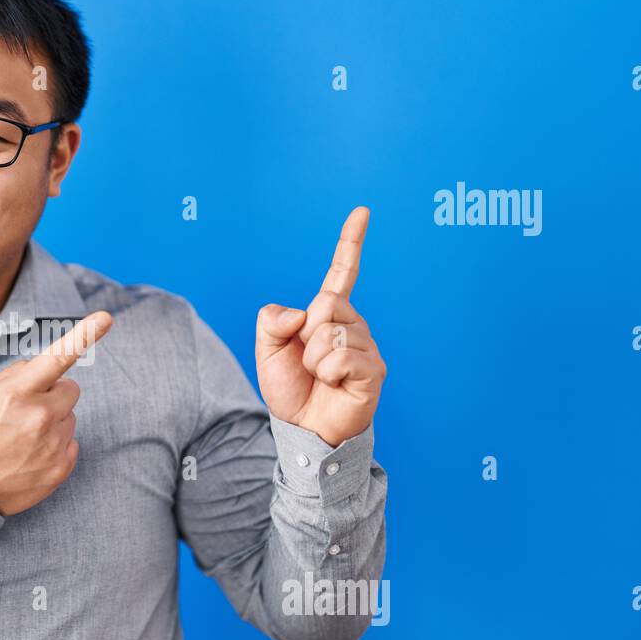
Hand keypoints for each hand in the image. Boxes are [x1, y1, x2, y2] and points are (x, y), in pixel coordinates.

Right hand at [0, 311, 112, 515]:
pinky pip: (72, 443)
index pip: (57, 357)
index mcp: (17, 392)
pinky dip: (55, 446)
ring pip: (70, 417)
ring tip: (23, 438)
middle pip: (71, 389)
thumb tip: (46, 368)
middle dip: (54, 395)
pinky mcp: (61, 468)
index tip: (106, 318)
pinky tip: (30, 455)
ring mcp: (53, 444)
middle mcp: (40, 416)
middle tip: (27, 411)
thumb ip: (17, 374)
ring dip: (53, 422)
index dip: (84, 335)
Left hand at [255, 206, 386, 447]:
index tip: (362, 211)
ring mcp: (366, 346)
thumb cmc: (289, 388)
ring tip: (320, 376)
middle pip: (328, 303)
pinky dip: (327, 373)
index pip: (342, 272)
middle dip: (307, 334)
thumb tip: (303, 312)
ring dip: (314, 359)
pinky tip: (333, 385)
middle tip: (308, 360)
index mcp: (327, 314)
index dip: (351, 242)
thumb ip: (271, 321)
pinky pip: (342, 358)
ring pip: (331, 334)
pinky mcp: (374, 370)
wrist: (302, 427)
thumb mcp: (266, 349)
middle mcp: (352, 324)